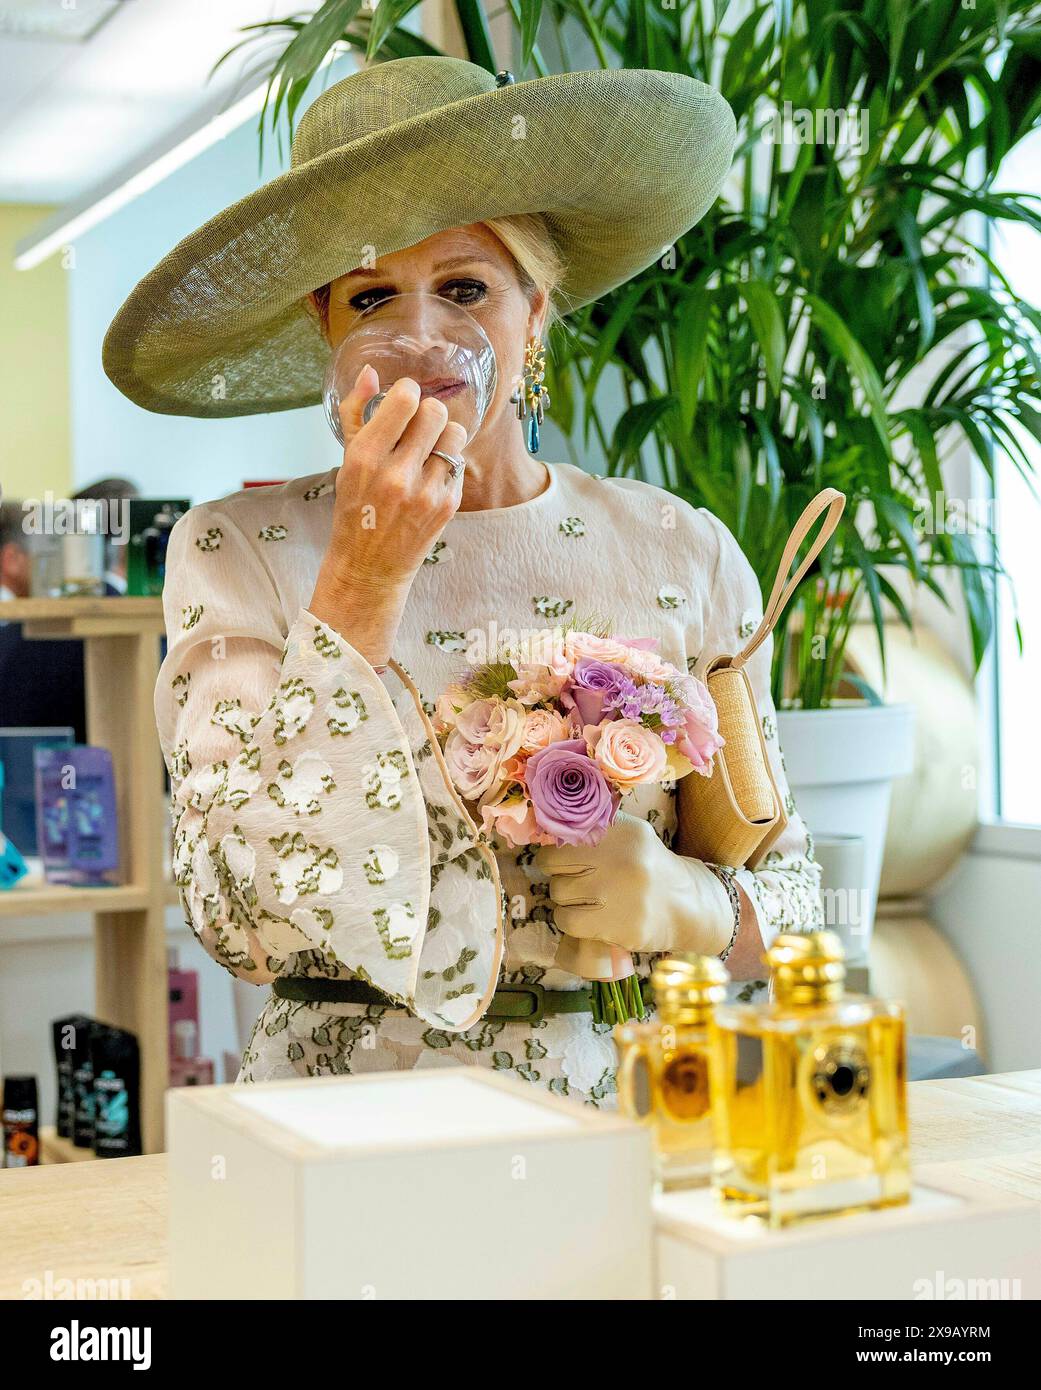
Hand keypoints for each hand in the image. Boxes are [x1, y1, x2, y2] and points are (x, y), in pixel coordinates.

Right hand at [309, 365, 465, 664]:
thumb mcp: (346, 461)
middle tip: (417, 427)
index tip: (403, 401)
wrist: (369, 566)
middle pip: (436, 412)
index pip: (405, 399)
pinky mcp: (447, 505)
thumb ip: (356, 413)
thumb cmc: (355, 508)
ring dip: (443, 436)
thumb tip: (369, 372)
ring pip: (455, 434)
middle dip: (427, 413)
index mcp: (366, 457)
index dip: (407, 392)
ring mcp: (425, 492)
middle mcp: (397, 474)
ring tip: (426, 451)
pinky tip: (429, 478)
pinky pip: (457, 463)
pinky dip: (446, 464)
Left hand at [536, 812, 734, 956]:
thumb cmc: (647, 869)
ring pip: (558, 891)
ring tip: (589, 899)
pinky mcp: (617, 925)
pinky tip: (591, 918)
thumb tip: (545, 826)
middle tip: (575, 877)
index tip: (563, 854)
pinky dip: (572, 921)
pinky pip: (567, 920)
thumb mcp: (630, 836)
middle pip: (553, 860)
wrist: (687, 908)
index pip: (564, 830)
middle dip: (558, 871)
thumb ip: (595, 827)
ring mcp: (618, 893)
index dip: (556, 844)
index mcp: (622, 830)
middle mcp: (620, 858)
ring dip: (567, 898)